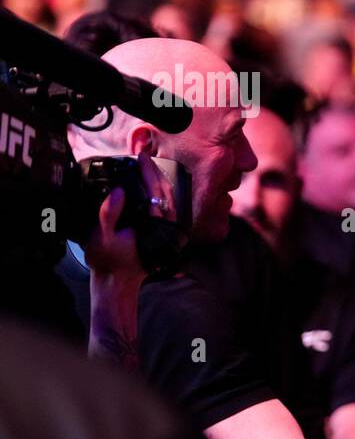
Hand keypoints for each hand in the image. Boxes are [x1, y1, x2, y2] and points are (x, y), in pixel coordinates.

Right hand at [84, 153, 173, 279]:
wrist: (117, 281)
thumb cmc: (108, 260)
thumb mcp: (102, 236)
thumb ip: (109, 213)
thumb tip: (118, 191)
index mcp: (153, 225)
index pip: (156, 192)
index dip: (149, 172)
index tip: (141, 158)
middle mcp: (164, 227)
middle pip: (166, 192)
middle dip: (155, 172)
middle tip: (144, 157)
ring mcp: (166, 230)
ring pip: (169, 200)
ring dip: (159, 181)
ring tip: (147, 167)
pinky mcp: (162, 232)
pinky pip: (166, 208)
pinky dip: (159, 194)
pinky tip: (151, 186)